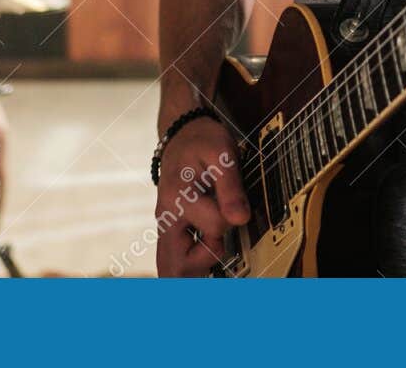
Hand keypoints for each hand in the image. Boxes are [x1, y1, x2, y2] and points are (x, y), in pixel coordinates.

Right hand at [154, 116, 248, 276]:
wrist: (182, 135)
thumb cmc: (202, 141)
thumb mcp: (222, 153)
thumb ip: (231, 187)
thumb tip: (240, 219)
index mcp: (179, 197)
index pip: (215, 226)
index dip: (233, 218)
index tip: (238, 206)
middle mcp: (167, 217)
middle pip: (175, 267)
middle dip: (203, 266)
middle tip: (222, 248)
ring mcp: (165, 226)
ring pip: (170, 269)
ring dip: (195, 269)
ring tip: (215, 250)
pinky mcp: (169, 230)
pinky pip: (172, 260)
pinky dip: (189, 266)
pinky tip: (204, 260)